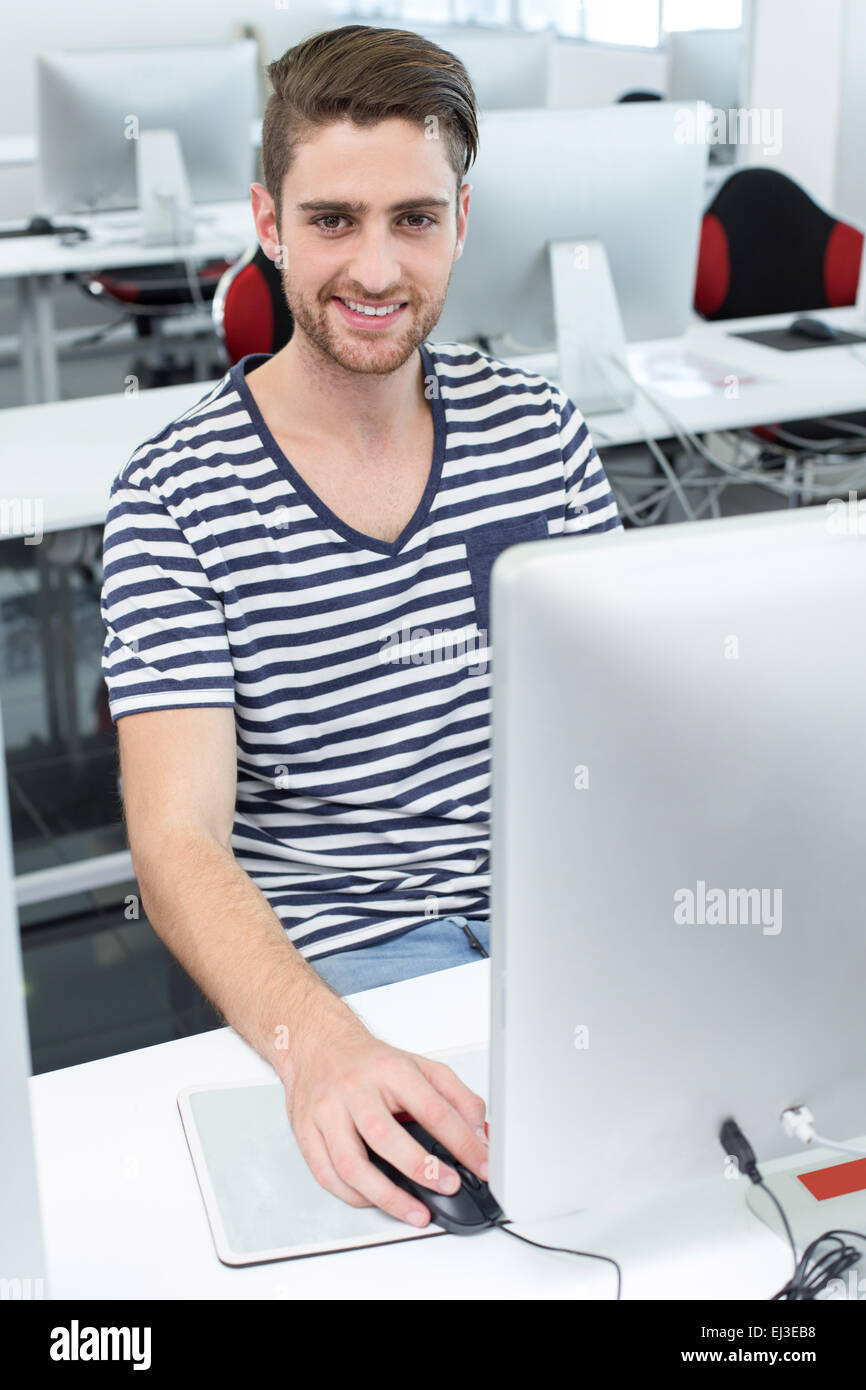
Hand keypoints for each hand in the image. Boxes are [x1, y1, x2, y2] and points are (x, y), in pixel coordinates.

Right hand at [280, 1003, 488, 1226]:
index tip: (481, 1165)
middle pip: (386, 1135)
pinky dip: (353, 1195)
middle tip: (448, 1186)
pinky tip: (375, 1200)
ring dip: (386, 1195)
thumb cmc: (370, 1061)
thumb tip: (479, 1133)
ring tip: (415, 1212)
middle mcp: (356, 1090)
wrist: (319, 1043)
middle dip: (421, 1168)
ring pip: (351, 1163)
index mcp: (391, 1071)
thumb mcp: (420, 1066)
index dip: (463, 1142)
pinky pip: (326, 1174)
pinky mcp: (306, 1130)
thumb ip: (456, 1097)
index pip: (433, 1109)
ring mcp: (327, 1111)